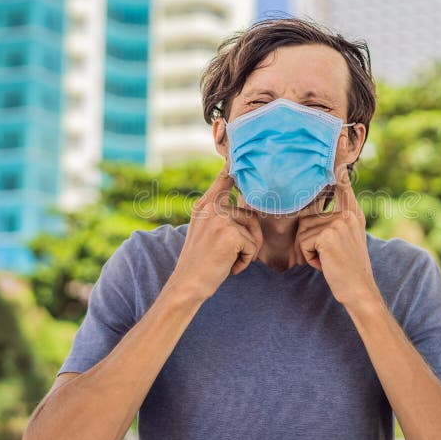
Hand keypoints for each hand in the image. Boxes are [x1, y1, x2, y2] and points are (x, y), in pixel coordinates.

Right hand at [168, 162, 263, 300]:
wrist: (187, 285)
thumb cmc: (200, 262)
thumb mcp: (205, 231)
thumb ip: (218, 215)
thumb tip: (241, 204)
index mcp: (204, 205)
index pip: (224, 180)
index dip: (235, 167)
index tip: (240, 154)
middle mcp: (210, 207)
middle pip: (250, 214)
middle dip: (251, 238)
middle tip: (236, 254)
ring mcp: (220, 219)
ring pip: (253, 231)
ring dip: (248, 251)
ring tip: (229, 260)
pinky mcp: (230, 234)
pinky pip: (252, 246)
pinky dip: (245, 262)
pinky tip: (229, 267)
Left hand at [295, 163, 378, 305]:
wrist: (359, 290)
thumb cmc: (346, 267)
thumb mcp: (345, 238)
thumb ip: (334, 219)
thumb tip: (311, 211)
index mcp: (352, 211)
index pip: (342, 180)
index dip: (338, 156)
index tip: (338, 132)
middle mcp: (348, 213)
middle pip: (310, 211)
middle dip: (310, 236)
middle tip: (329, 252)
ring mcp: (339, 223)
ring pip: (304, 230)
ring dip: (309, 249)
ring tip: (327, 259)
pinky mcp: (328, 236)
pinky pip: (304, 242)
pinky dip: (310, 257)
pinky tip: (325, 264)